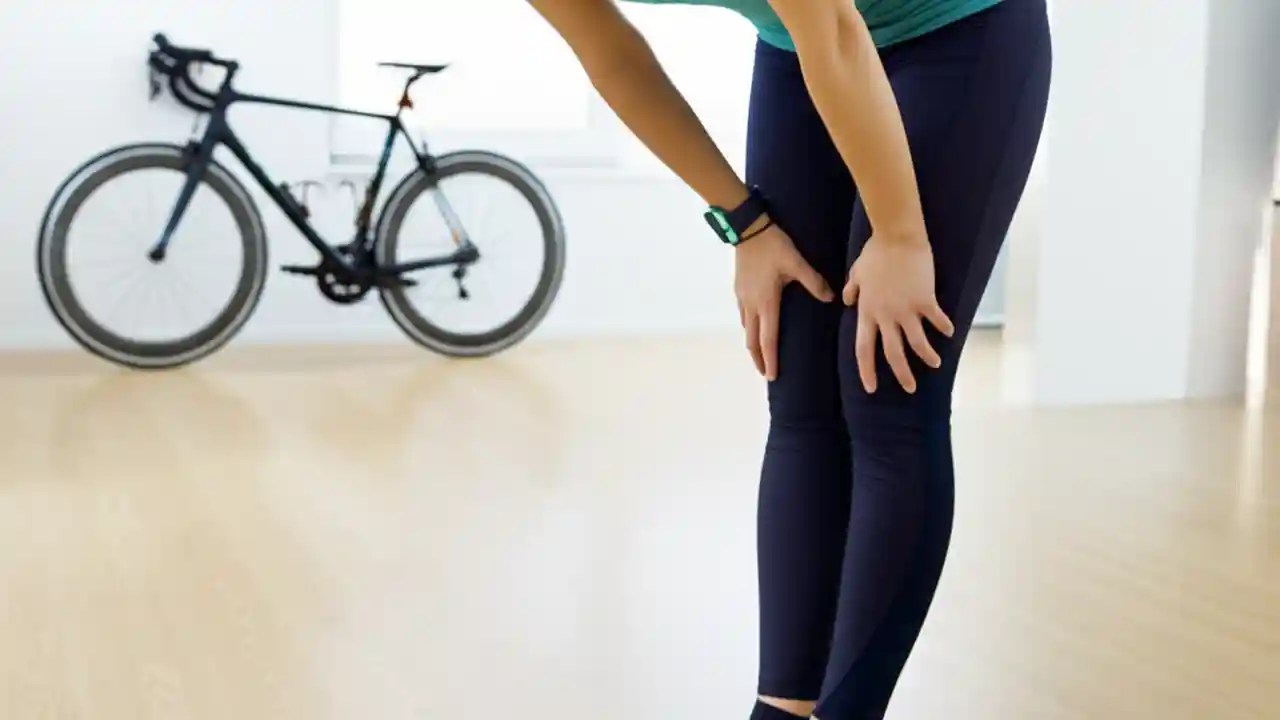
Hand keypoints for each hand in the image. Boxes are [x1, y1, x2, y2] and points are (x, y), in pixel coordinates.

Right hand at [735, 224, 834, 380]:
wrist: (748, 228)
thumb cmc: (773, 245)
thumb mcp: (796, 262)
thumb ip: (813, 282)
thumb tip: (830, 298)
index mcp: (767, 302)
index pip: (768, 339)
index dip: (770, 359)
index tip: (773, 375)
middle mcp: (751, 305)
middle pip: (752, 340)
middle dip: (758, 359)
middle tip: (766, 373)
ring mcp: (742, 297)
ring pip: (746, 329)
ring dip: (752, 344)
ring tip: (760, 354)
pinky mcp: (738, 289)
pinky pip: (743, 315)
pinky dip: (748, 328)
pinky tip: (753, 326)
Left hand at [843, 232, 954, 393]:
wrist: (897, 236)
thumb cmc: (875, 252)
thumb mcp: (856, 272)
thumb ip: (851, 290)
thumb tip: (846, 301)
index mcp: (867, 312)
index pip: (863, 349)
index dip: (867, 370)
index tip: (871, 388)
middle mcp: (886, 316)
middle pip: (892, 353)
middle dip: (902, 374)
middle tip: (910, 389)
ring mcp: (907, 309)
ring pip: (917, 342)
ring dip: (928, 356)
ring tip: (936, 364)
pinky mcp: (925, 299)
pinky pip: (936, 319)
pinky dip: (944, 327)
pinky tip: (950, 333)